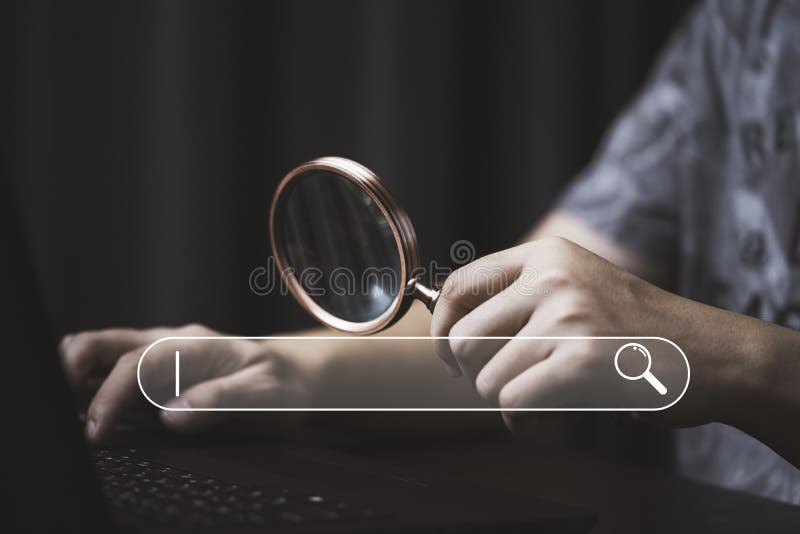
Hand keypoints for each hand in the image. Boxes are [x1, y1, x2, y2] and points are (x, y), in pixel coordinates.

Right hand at [60, 324, 311, 443]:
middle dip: (77, 362)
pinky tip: (89, 400)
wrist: (299, 372)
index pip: (142, 362)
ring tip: (67, 399)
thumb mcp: (267, 395)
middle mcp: (174, 343)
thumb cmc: (284, 383)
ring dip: (81, 367)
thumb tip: (171, 416)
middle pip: (112, 340)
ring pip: (110, 348)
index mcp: (198, 345)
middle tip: (59, 397)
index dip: (113, 393)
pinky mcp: (161, 370)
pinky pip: (119, 365)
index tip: (97, 428)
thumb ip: (223, 401)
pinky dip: (95, 378)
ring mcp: (164, 353)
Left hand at [431, 237, 742, 431]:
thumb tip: (451, 335)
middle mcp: (552, 278)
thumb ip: (520, 300)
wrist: (709, 352)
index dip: (441, 327)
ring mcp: (567, 317)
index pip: (459, 285)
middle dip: (475, 374)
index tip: (449, 355)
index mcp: (546, 255)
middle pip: (463, 339)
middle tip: (505, 384)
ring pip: (487, 379)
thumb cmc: (636, 328)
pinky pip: (514, 403)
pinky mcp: (580, 360)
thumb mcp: (578, 286)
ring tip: (545, 397)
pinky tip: (554, 414)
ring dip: (507, 400)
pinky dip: (526, 420)